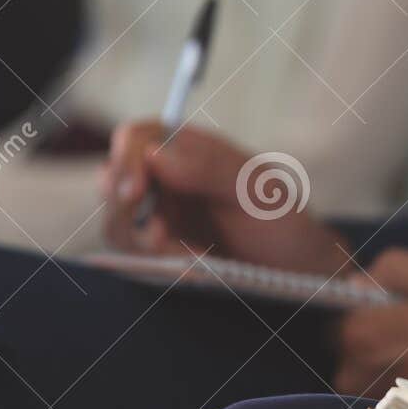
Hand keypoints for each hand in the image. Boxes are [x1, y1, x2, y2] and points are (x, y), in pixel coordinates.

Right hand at [102, 120, 347, 270]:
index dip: (126, 161)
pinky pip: (135, 255)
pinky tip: (193, 266)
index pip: (135, 139)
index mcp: (186, 148)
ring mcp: (157, 214)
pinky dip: (156, 262)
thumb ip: (209, 169)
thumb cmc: (280, 221)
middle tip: (158, 236)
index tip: (136, 193)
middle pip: (113, 181)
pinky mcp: (159, 249)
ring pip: (117, 221)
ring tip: (185, 254)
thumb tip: (155, 155)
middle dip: (124, 209)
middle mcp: (164, 177)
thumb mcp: (256, 190)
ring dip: (140, 241)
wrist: (295, 270)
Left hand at [333, 249, 407, 398]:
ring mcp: (370, 401)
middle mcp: (356, 373)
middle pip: (344, 347)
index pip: (334, 316)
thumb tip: (358, 282)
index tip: (388, 308)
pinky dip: (395, 381)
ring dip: (382, 359)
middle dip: (370, 335)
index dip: (360, 308)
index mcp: (363, 334)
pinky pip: (378, 392)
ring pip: (360, 371)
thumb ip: (393, 267)